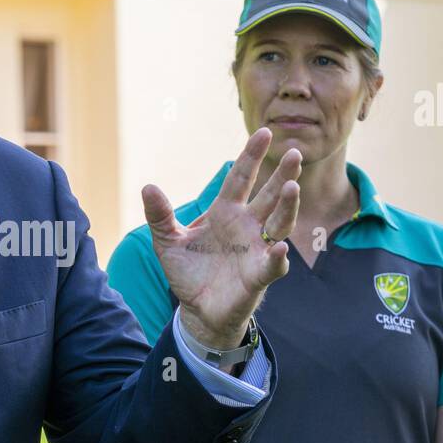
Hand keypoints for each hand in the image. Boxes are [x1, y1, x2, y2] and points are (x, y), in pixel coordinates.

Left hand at [143, 127, 300, 348]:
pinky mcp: (258, 276)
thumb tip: (148, 187)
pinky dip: (276, 257)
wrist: (196, 309)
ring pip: (279, 223)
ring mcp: (256, 250)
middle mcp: (246, 226)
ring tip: (292, 188)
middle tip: (294, 153)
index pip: (240, 178)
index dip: (251, 156)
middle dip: (283, 175)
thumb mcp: (167, 241)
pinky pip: (272, 264)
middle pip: (269, 196)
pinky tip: (278, 248)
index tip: (264, 132)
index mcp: (225, 212)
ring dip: (287, 206)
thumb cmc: (187, 272)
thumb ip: (160, 215)